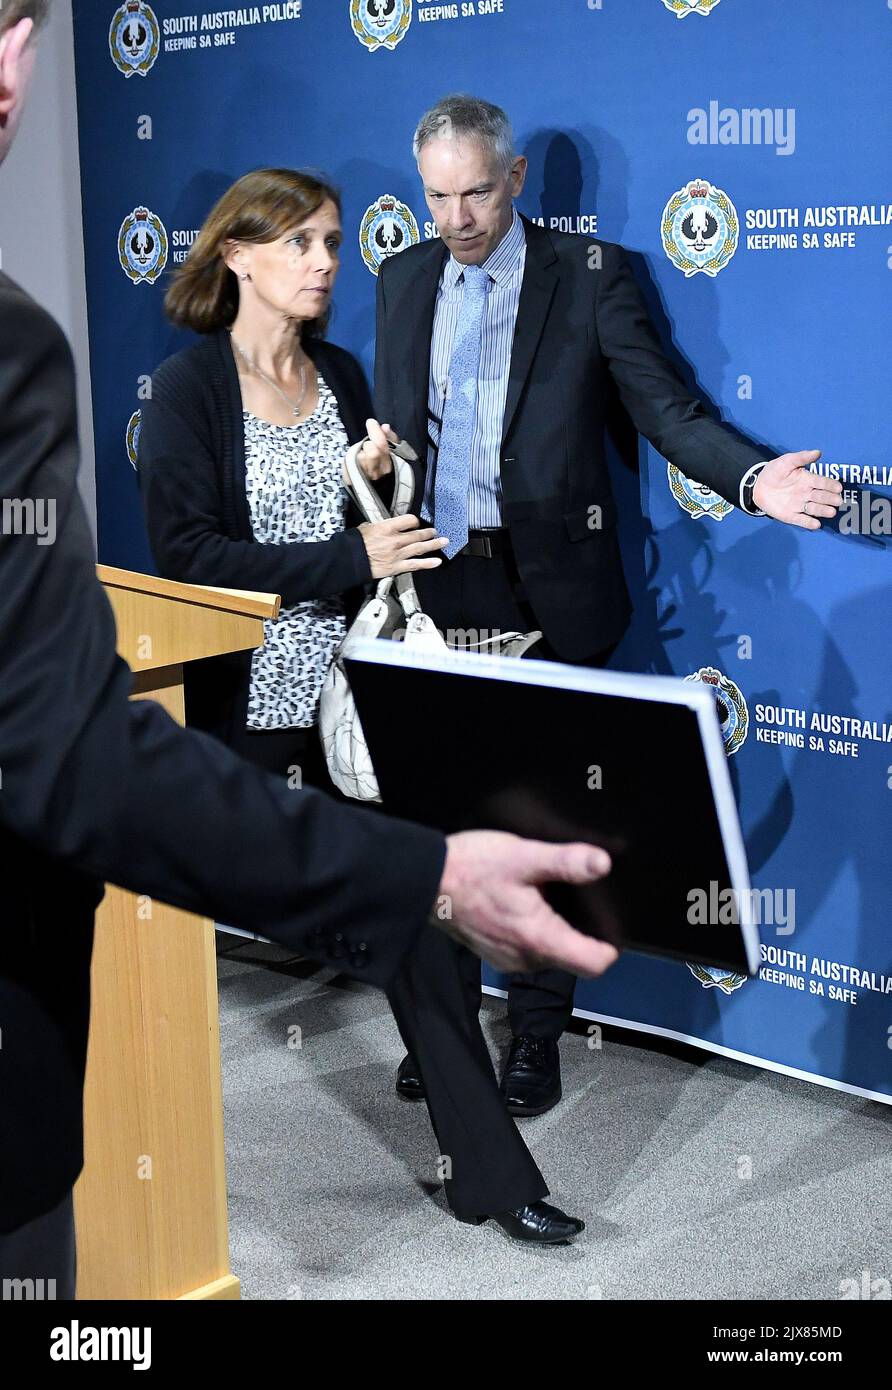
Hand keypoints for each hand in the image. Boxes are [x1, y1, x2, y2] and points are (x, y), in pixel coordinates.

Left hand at [346, 418, 399, 482]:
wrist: (370, 491)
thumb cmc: (381, 467)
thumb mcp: (390, 452)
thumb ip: (389, 438)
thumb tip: (385, 427)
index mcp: (389, 464)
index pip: (382, 445)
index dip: (376, 432)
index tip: (371, 423)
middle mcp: (377, 472)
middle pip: (372, 452)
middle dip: (368, 444)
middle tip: (367, 445)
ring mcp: (364, 477)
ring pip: (359, 457)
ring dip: (359, 452)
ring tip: (361, 455)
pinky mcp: (351, 480)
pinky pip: (347, 463)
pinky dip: (349, 459)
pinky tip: (353, 461)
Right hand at [358, 514, 447, 577]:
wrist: (349, 561)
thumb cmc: (354, 544)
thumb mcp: (366, 528)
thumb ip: (379, 526)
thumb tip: (384, 526)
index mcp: (387, 527)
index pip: (409, 520)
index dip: (414, 521)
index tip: (416, 523)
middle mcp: (395, 540)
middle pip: (418, 534)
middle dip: (429, 532)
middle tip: (435, 531)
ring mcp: (397, 554)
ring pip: (420, 548)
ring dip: (434, 544)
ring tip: (443, 542)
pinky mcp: (397, 567)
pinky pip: (415, 565)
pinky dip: (428, 563)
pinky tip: (437, 562)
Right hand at [435, 830, 617, 977]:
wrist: (424, 881)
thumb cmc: (469, 869)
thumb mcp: (522, 856)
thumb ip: (565, 862)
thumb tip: (602, 864)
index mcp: (539, 938)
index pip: (594, 964)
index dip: (609, 945)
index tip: (609, 922)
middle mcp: (526, 958)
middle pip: (574, 957)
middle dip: (580, 931)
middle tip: (572, 897)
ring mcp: (509, 959)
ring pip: (550, 953)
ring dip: (554, 930)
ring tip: (545, 897)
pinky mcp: (496, 953)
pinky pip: (528, 949)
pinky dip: (532, 931)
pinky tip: (521, 904)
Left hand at [752, 450, 842, 529]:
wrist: (758, 485)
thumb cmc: (775, 471)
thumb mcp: (787, 461)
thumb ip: (801, 457)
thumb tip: (818, 452)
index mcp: (808, 480)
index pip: (822, 482)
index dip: (830, 485)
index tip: (838, 487)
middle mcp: (806, 493)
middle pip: (821, 497)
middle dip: (830, 499)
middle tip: (838, 501)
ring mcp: (799, 505)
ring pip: (814, 509)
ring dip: (823, 511)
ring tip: (831, 512)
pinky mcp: (791, 515)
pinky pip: (801, 520)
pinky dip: (809, 523)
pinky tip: (816, 524)